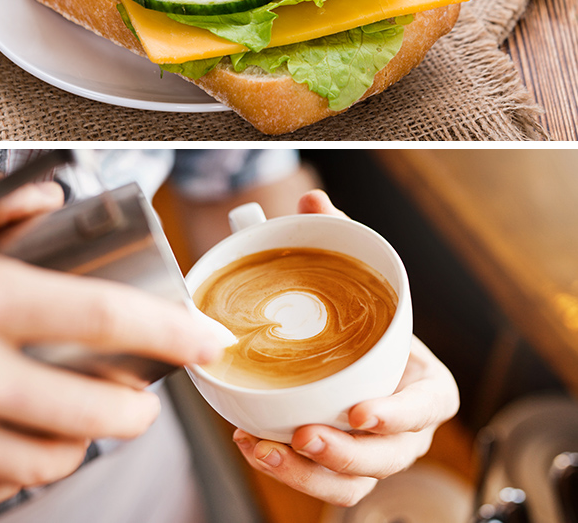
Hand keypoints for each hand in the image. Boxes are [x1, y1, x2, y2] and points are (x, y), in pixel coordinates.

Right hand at [0, 169, 227, 509]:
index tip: (207, 338)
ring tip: (89, 420)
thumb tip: (57, 203)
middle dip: (136, 409)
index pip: (101, 320)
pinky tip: (30, 444)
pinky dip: (27, 471)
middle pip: (90, 410)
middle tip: (145, 396)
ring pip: (51, 461)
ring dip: (85, 445)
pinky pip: (0, 488)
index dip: (169, 331)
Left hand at [230, 190, 459, 506]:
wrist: (342, 353)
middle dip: (348, 452)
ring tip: (267, 448)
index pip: (431, 405)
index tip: (360, 411)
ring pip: (356, 482)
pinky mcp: (338, 467)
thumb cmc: (360, 323)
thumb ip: (338, 241)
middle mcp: (403, 425)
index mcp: (422, 381)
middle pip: (391, 454)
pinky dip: (289, 474)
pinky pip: (323, 485)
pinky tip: (255, 446)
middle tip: (305, 434)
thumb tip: (313, 202)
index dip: (399, 414)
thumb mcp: (352, 280)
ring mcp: (372, 452)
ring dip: (311, 475)